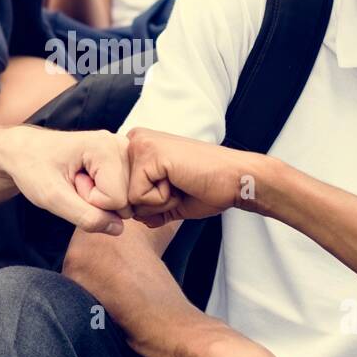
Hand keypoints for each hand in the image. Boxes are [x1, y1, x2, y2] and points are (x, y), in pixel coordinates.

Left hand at [0, 125, 131, 234]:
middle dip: (99, 200)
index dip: (91, 201)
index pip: (117, 199)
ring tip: (79, 180)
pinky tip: (88, 179)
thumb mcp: (52, 197)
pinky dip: (106, 193)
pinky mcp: (123, 158)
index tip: (70, 184)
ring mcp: (124, 151)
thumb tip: (118, 228)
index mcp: (105, 146)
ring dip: (101, 197)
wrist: (25, 151)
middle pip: (126, 197)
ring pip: (127, 196)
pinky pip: (124, 192)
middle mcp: (121, 145)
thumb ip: (85, 216)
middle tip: (74, 183)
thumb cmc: (33, 168)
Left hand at [125, 127, 259, 226]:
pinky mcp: (148, 154)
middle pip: (121, 195)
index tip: (176, 187)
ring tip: (180, 184)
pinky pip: (138, 197)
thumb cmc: (208, 187)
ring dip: (157, 202)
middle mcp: (136, 140)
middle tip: (179, 186)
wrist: (236, 179)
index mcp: (139, 147)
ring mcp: (141, 144)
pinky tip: (180, 182)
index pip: (121, 191)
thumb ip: (146, 206)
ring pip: (128, 198)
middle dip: (151, 203)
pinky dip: (162, 200)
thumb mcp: (170, 199)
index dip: (149, 202)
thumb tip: (128, 216)